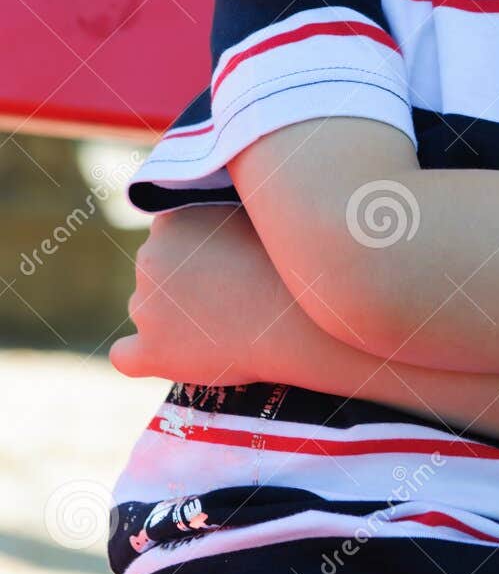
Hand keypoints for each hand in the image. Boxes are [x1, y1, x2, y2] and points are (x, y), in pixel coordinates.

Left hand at [110, 206, 290, 385]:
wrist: (298, 317)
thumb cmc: (285, 265)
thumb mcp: (250, 216)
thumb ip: (215, 216)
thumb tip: (208, 219)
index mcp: (171, 222)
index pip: (168, 237)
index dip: (194, 252)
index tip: (221, 266)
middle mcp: (149, 259)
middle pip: (153, 272)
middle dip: (179, 283)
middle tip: (225, 297)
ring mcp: (146, 307)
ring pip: (144, 310)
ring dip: (169, 317)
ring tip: (219, 326)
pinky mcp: (152, 351)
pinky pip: (124, 357)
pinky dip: (139, 357)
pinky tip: (163, 357)